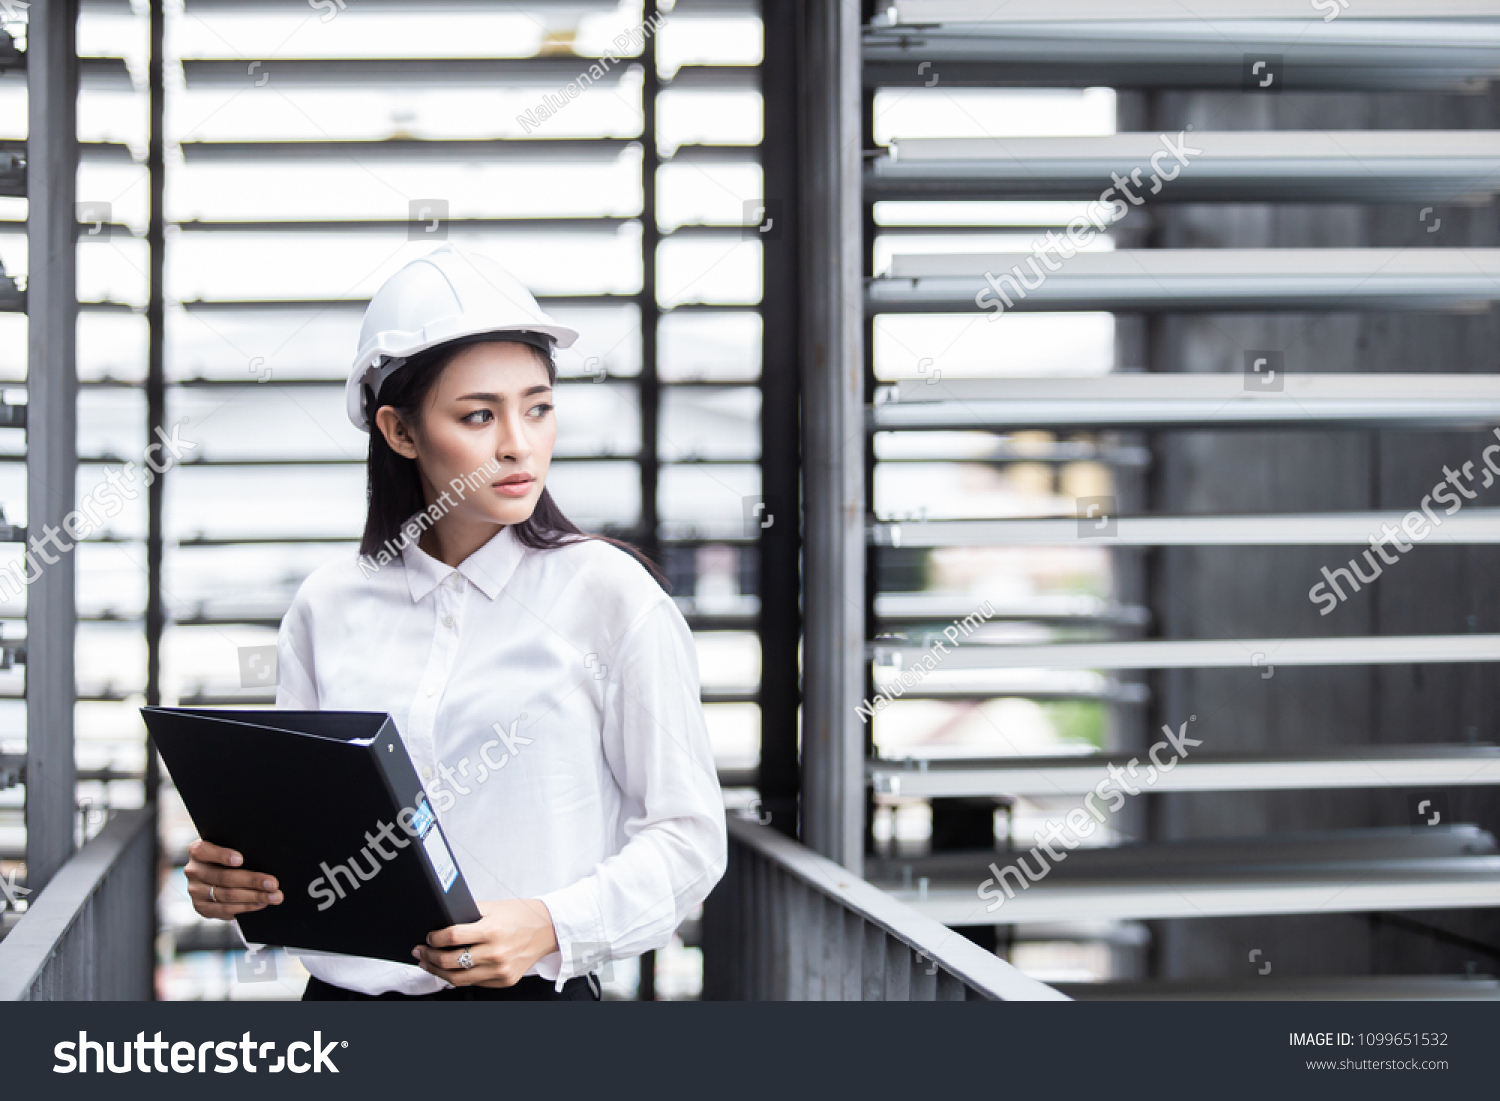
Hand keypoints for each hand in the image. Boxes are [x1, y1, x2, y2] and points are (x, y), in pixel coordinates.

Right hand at [184, 839, 282, 919]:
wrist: (216, 875)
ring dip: (255, 896)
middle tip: (273, 883)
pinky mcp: (201, 907)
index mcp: (197, 851)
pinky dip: (246, 906)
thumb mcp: (230, 847)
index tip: (241, 859)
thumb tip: (266, 856)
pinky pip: (225, 909)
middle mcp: (193, 870)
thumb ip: (240, 848)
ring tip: (274, 896)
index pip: (204, 851)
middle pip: (224, 877)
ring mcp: (195, 891)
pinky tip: (261, 903)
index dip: (222, 855)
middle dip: (252, 881)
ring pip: (227, 895)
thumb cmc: (230, 855)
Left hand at [412, 899, 558, 987]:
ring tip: (428, 963)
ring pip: (458, 978)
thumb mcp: (494, 907)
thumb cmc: (521, 915)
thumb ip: (469, 914)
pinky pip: (474, 983)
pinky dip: (459, 977)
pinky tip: (450, 969)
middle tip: (420, 951)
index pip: (452, 937)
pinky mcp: (504, 981)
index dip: (434, 938)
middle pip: (450, 961)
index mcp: (491, 931)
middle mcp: (495, 953)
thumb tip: (442, 921)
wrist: (548, 929)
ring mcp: (499, 970)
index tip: (428, 937)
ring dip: (438, 971)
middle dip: (429, 956)